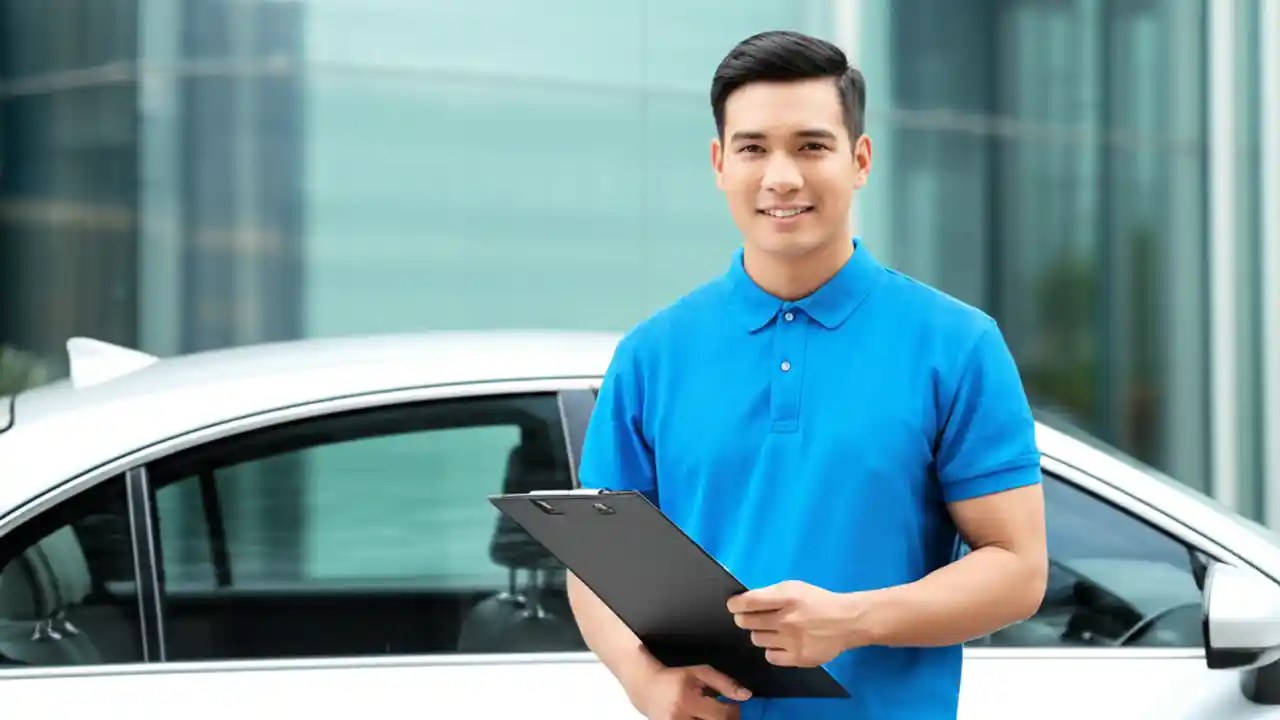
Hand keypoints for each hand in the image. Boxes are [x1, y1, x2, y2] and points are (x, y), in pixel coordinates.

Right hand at [627, 663, 750, 719]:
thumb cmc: (676, 679)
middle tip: (724, 712)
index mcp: (687, 700)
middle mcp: (679, 718)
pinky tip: (702, 718)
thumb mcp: (700, 673)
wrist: (647, 689)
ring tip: (710, 714)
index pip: (722, 715)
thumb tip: (747, 696)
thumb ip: (725, 683)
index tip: (733, 706)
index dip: (734, 711)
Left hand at [727, 580, 866, 666]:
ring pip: (757, 639)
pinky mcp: (798, 658)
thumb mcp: (795, 587)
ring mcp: (792, 641)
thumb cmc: (817, 601)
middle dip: (745, 619)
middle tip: (750, 618)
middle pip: (748, 622)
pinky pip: (770, 656)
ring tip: (772, 630)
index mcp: (787, 597)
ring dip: (760, 634)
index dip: (736, 604)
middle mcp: (788, 619)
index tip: (733, 606)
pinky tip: (781, 643)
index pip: (749, 602)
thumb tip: (745, 602)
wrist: (847, 621)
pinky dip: (772, 650)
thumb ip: (771, 593)